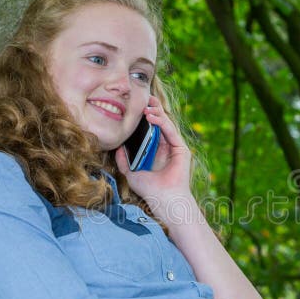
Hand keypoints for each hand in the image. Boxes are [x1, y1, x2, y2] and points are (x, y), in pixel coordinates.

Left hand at [115, 97, 194, 222]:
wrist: (163, 200)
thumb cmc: (150, 190)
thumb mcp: (131, 174)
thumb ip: (124, 161)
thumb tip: (117, 149)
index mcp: (157, 152)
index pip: (151, 130)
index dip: (145, 118)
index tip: (135, 107)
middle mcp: (167, 148)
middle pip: (160, 123)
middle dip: (152, 109)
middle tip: (143, 98)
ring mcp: (175, 148)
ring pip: (166, 124)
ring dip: (156, 113)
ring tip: (145, 105)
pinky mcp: (182, 149)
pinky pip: (171, 131)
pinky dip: (162, 122)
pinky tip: (152, 116)